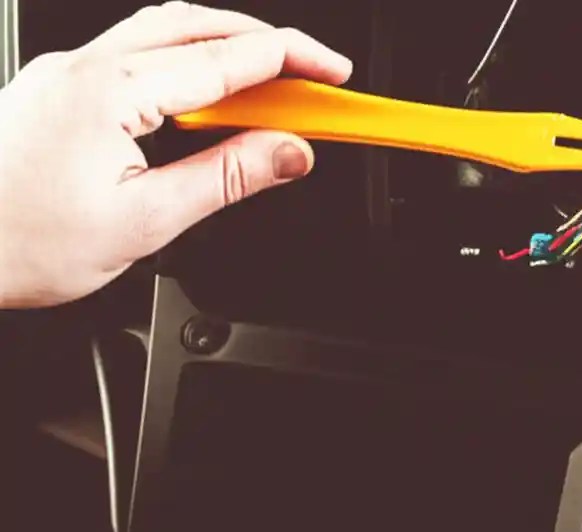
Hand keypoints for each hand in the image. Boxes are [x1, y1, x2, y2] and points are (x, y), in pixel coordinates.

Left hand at [0, 2, 351, 307]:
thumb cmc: (20, 242)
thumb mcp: (146, 221)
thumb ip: (228, 177)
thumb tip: (289, 153)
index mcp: (111, 91)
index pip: (229, 58)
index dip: (295, 62)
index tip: (336, 74)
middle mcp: (85, 66)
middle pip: (198, 24)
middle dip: (267, 43)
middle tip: (314, 78)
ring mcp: (65, 72)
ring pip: (163, 32)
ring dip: (225, 49)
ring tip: (269, 90)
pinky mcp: (55, 90)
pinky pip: (134, 55)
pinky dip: (184, 66)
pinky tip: (202, 103)